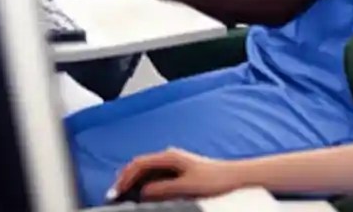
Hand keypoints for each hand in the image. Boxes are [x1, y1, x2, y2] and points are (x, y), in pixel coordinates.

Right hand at [112, 148, 240, 202]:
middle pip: (140, 166)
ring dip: (136, 183)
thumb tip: (143, 192)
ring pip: (148, 172)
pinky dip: (147, 185)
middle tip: (115, 195)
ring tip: (126, 196)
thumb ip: (162, 189)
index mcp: (170, 156)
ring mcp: (176, 164)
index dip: (124, 177)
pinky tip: (145, 195)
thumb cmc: (215, 179)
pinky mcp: (181, 172)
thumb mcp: (186, 187)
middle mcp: (171, 157)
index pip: (138, 163)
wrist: (236, 177)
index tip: (115, 191)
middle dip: (126, 179)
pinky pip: (157, 177)